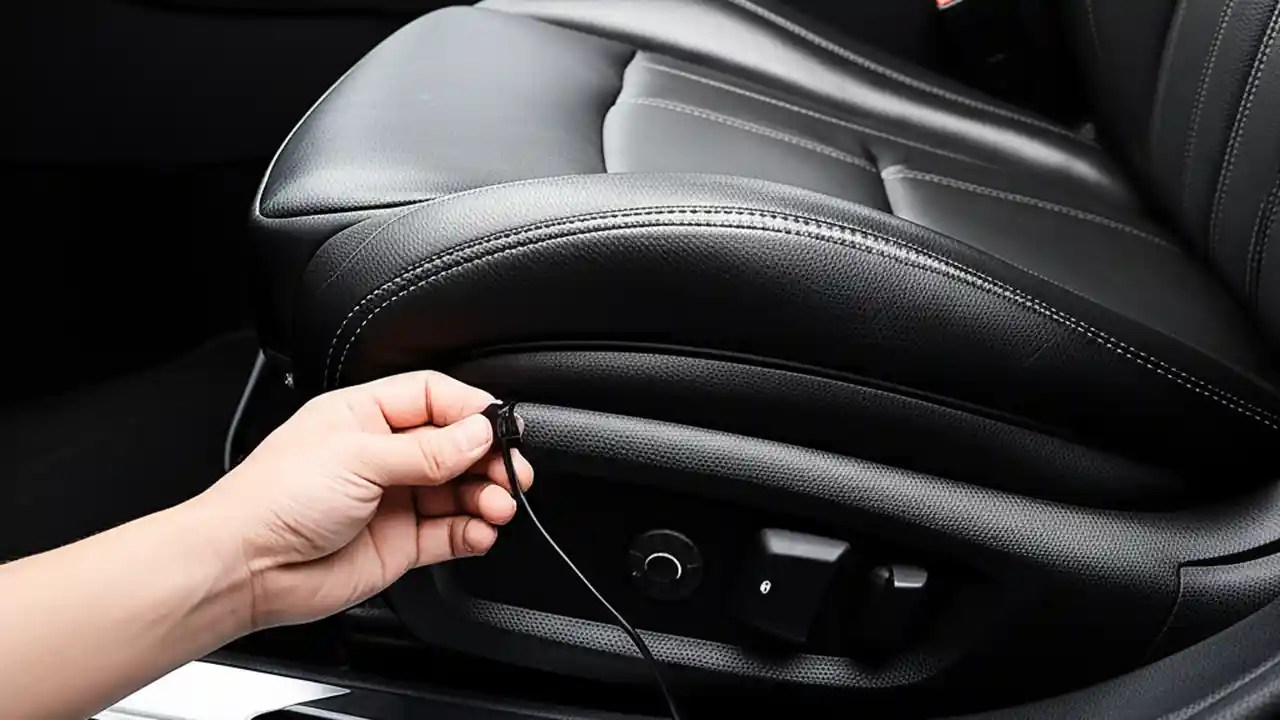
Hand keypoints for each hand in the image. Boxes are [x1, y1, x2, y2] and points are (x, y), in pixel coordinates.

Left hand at [193, 371, 533, 630]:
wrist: (244, 567)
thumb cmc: (275, 499)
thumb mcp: (358, 458)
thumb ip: (426, 450)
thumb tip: (478, 434)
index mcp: (364, 416)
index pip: (433, 398)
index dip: (471, 410)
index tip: (501, 427)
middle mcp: (381, 454)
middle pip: (454, 446)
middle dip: (488, 458)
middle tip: (512, 472)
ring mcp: (391, 499)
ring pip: (457, 491)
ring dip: (485, 496)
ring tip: (499, 506)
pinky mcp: (398, 543)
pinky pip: (449, 532)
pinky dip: (472, 531)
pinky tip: (482, 531)